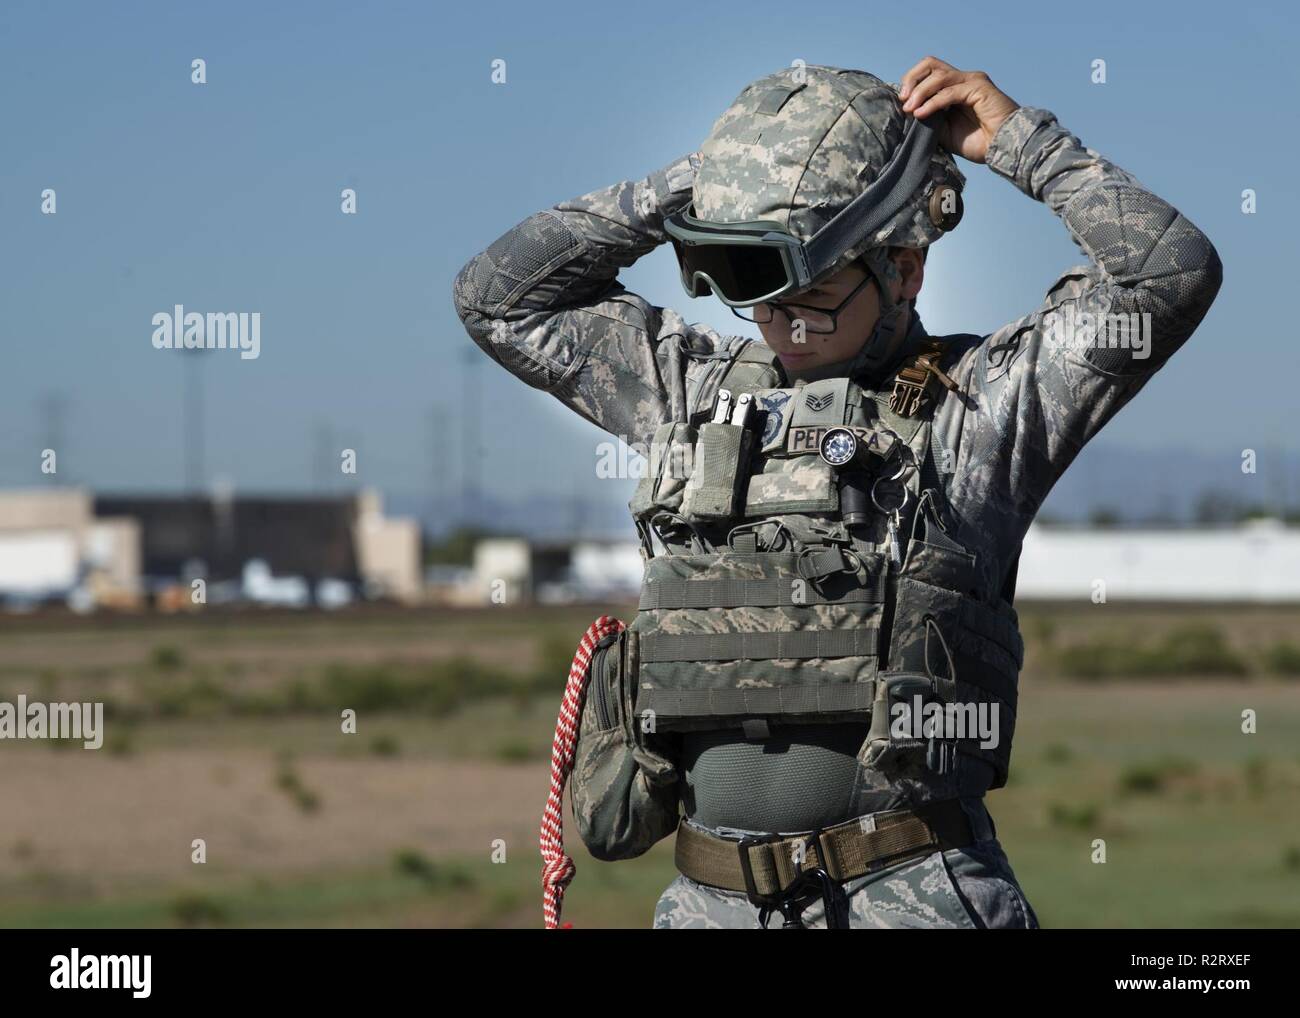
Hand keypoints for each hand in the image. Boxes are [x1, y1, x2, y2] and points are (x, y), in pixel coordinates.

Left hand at [898, 57, 1018, 163]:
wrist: (1004, 148)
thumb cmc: (979, 142)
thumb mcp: (944, 131)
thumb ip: (928, 118)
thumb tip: (907, 113)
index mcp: (956, 87)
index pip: (929, 72)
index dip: (911, 83)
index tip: (901, 103)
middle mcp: (964, 79)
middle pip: (931, 64)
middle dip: (912, 79)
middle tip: (903, 100)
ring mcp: (972, 81)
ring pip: (938, 76)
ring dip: (919, 92)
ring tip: (910, 109)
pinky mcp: (979, 88)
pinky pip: (949, 91)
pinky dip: (932, 102)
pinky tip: (921, 114)